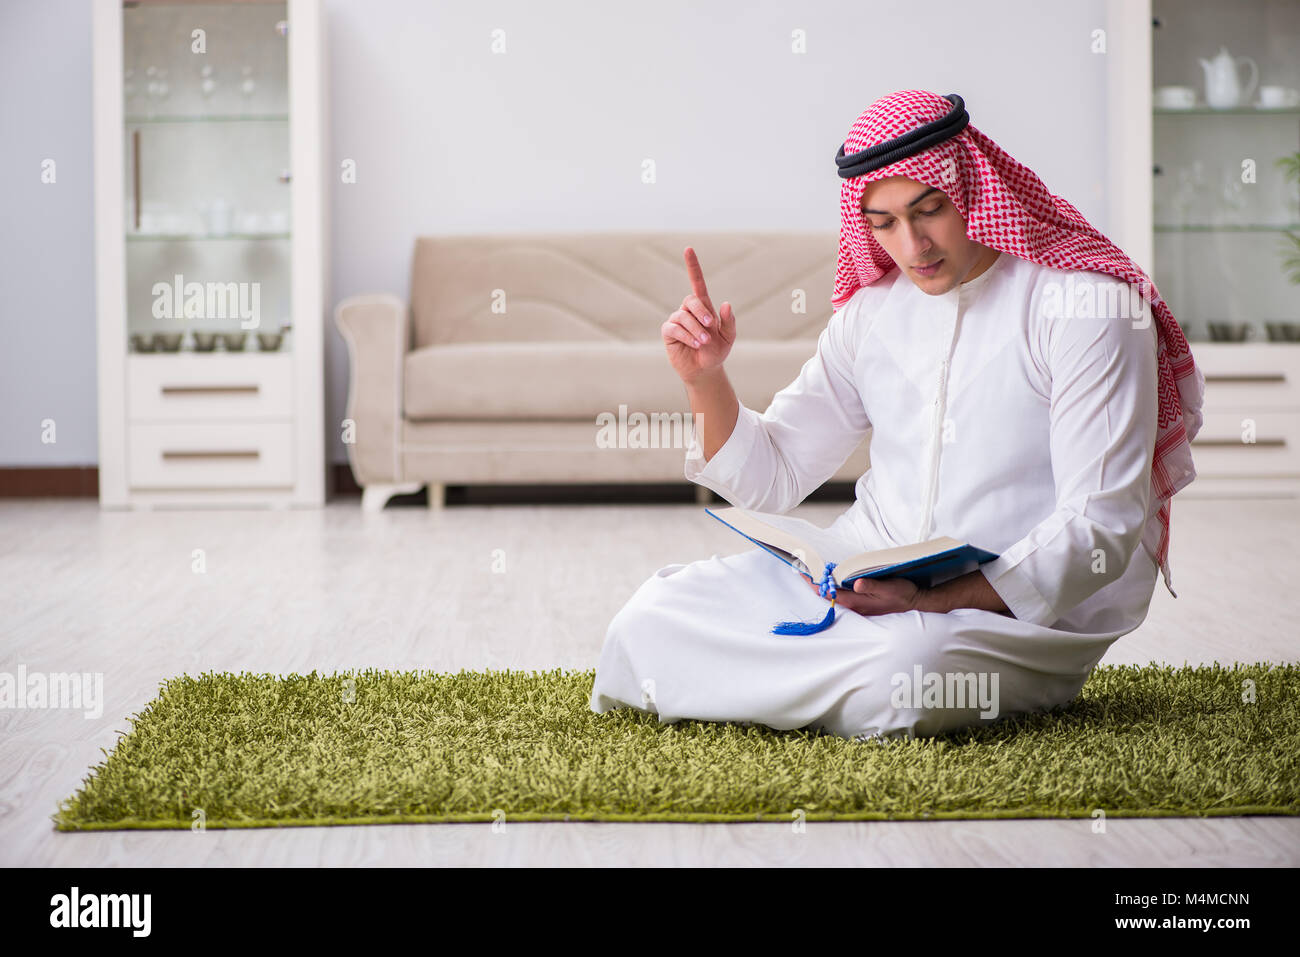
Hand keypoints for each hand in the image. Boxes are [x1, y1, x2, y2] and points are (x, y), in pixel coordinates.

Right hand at [662, 246, 735, 384]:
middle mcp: (688, 311)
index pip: (697, 283)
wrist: (705, 370)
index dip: (693, 266)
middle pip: (690, 300)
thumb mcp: (729, 337)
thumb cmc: (716, 352)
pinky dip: (686, 336)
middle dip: (701, 312)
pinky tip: (694, 344)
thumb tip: (726, 304)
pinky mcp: (669, 333)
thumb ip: (729, 321)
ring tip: (704, 342)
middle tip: (710, 327)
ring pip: (683, 316)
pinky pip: (674, 328)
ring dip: (696, 329)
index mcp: (704, 308)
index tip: (688, 249)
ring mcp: (677, 321)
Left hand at [805, 575, 921, 616]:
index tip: (803, 571)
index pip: (828, 592)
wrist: (914, 601)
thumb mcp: (889, 587)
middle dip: (813, 582)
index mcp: (856, 601)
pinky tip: (829, 578)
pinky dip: (831, 586)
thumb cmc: (902, 593)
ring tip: (810, 570)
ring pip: (832, 595)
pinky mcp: (860, 603)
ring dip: (821, 584)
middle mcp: (853, 606)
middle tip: (801, 567)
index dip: (814, 582)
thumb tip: (856, 584)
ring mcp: (856, 606)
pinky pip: (840, 595)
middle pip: (826, 595)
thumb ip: (872, 585)